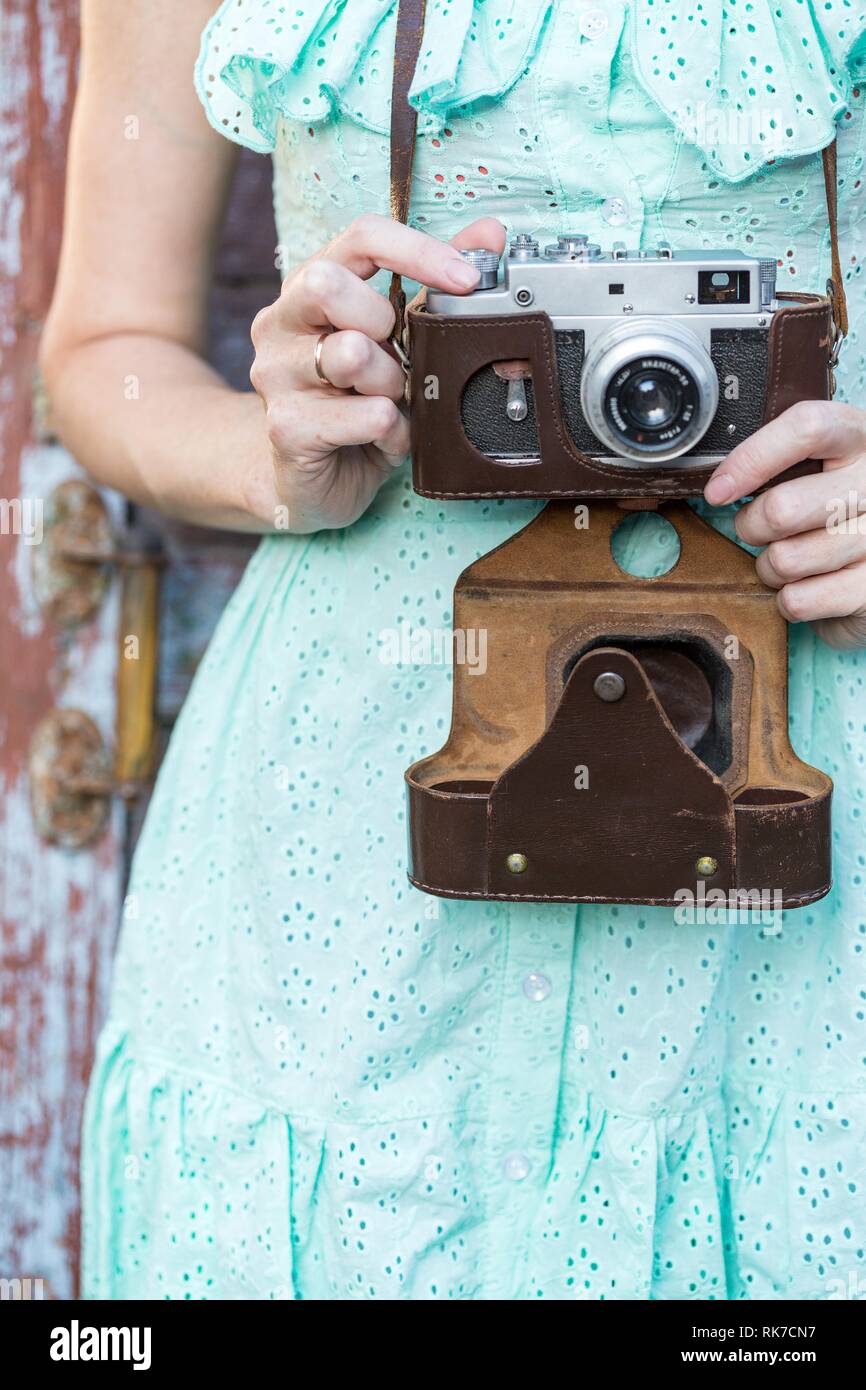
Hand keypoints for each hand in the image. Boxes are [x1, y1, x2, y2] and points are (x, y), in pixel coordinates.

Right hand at [248, 213, 505, 532]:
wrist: (311, 482)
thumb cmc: (356, 404)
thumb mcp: (399, 342)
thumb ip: (436, 286)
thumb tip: (490, 234)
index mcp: (310, 287)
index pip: (361, 237)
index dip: (418, 251)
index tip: (466, 279)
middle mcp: (282, 323)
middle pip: (330, 283)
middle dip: (384, 322)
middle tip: (397, 358)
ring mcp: (276, 375)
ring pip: (350, 353)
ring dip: (392, 383)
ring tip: (392, 403)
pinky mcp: (287, 427)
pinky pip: (368, 416)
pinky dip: (395, 431)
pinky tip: (387, 439)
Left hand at [704, 401, 865, 648]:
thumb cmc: (829, 504)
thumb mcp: (815, 465)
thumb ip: (778, 460)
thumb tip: (720, 484)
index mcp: (857, 438)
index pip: (807, 428)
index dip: (752, 460)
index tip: (718, 491)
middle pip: (783, 509)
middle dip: (752, 527)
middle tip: (757, 529)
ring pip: (786, 560)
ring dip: (770, 568)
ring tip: (789, 558)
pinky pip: (800, 600)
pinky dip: (789, 600)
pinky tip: (805, 585)